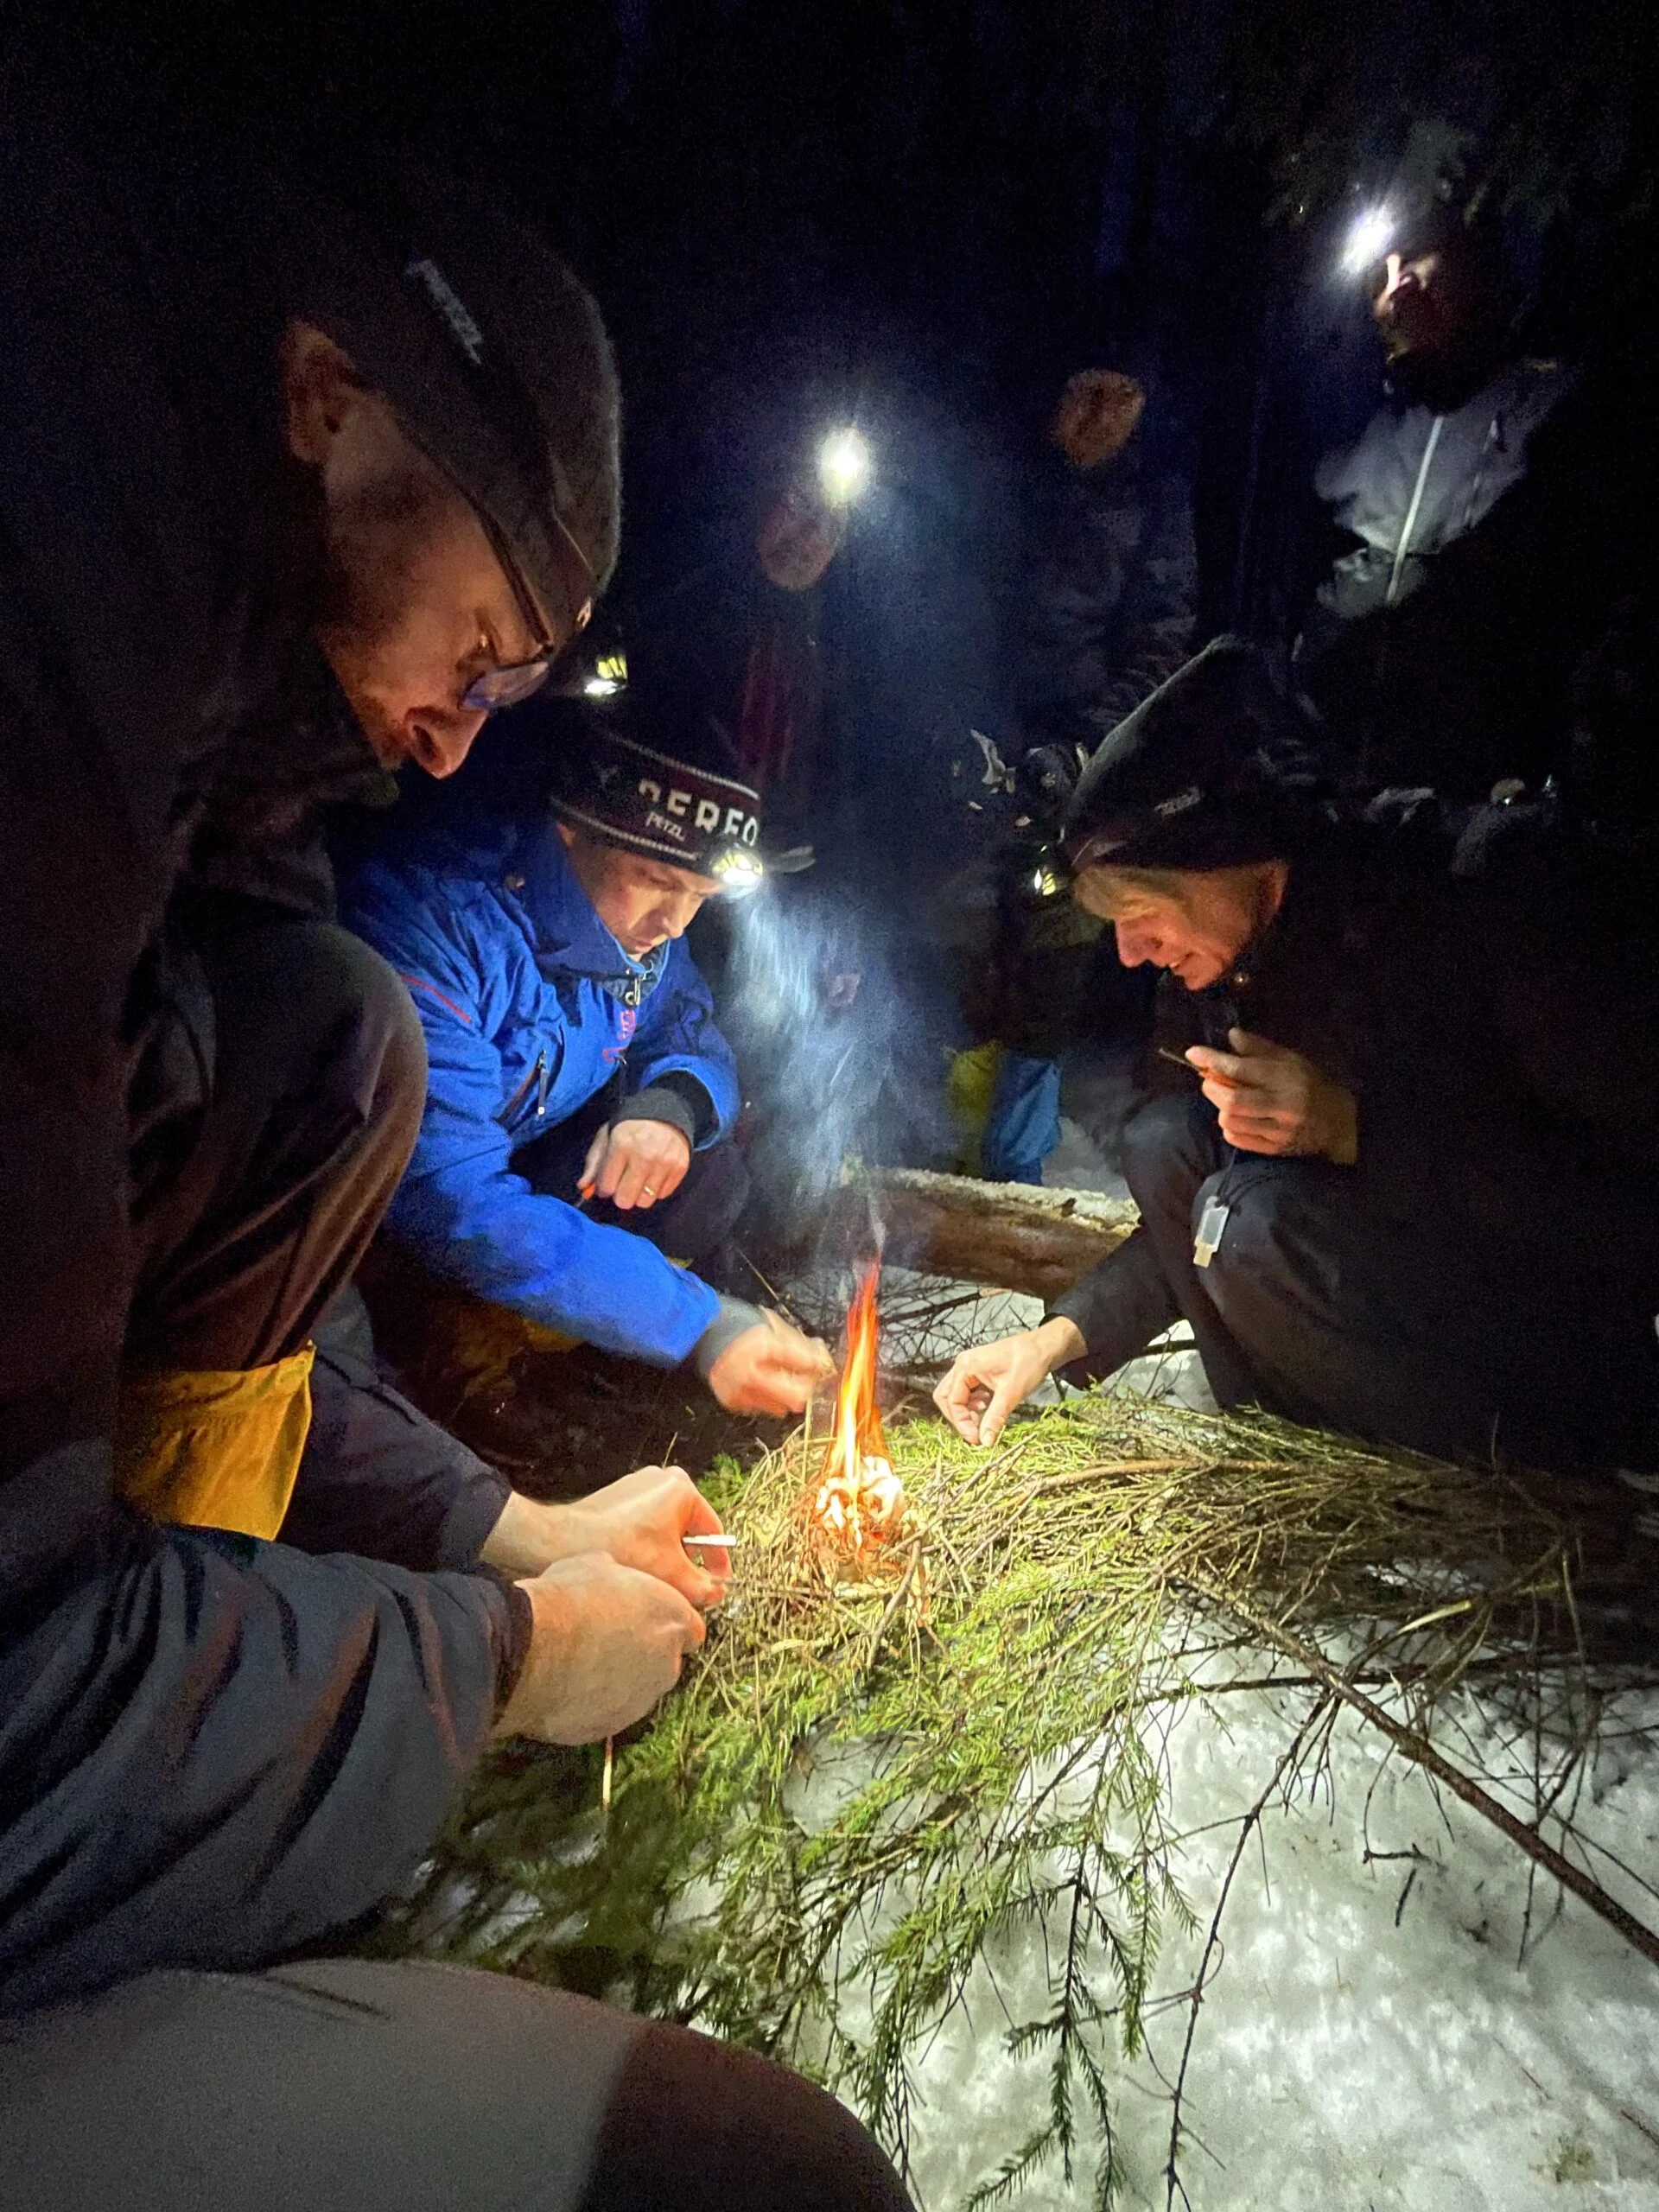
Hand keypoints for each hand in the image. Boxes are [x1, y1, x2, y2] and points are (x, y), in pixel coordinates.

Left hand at [482, 1467, 729, 1609]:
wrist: (561, 1540)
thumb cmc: (619, 1550)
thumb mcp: (670, 1573)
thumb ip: (701, 1586)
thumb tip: (716, 1593)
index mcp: (682, 1489)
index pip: (712, 1530)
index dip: (718, 1563)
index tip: (718, 1585)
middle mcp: (663, 1480)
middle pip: (688, 1530)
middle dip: (689, 1562)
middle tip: (686, 1591)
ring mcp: (638, 1486)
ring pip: (665, 1529)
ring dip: (667, 1557)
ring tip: (658, 1583)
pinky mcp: (619, 1497)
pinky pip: (644, 1525)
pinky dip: (646, 1547)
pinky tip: (636, 1570)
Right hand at [493, 1550, 705, 1743]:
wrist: (531, 1648)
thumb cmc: (567, 1601)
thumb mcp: (599, 1563)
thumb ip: (624, 1579)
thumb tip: (614, 1576)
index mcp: (673, 1620)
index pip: (689, 1629)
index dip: (665, 1624)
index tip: (644, 1619)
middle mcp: (667, 1664)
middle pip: (666, 1661)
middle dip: (644, 1653)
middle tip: (608, 1638)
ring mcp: (641, 1700)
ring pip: (639, 1689)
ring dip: (620, 1678)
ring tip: (583, 1661)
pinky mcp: (612, 1726)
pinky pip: (610, 1711)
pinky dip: (596, 1701)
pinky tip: (569, 1683)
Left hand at [580, 1118, 691, 1209]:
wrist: (666, 1112)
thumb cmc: (629, 1127)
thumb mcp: (606, 1137)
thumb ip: (594, 1163)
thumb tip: (584, 1187)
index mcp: (622, 1144)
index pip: (607, 1186)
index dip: (604, 1189)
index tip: (607, 1184)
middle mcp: (644, 1155)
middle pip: (626, 1199)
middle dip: (620, 1196)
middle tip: (622, 1186)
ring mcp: (664, 1162)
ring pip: (645, 1201)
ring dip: (638, 1196)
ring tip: (638, 1182)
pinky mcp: (680, 1168)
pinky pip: (662, 1195)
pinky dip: (655, 1190)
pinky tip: (652, 1177)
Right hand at [706, 1310, 835, 1415]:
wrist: (701, 1331)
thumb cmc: (739, 1323)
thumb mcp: (773, 1323)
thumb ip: (799, 1342)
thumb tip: (822, 1355)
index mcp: (762, 1346)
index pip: (805, 1363)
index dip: (819, 1364)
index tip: (824, 1363)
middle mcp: (749, 1372)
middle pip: (796, 1396)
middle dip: (806, 1386)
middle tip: (807, 1375)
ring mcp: (739, 1391)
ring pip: (782, 1407)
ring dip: (788, 1394)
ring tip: (783, 1376)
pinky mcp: (732, 1402)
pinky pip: (763, 1407)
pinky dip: (769, 1397)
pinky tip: (764, 1381)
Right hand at [933, 1316, 1085, 1446]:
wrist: (1044, 1347)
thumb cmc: (1028, 1363)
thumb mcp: (1011, 1393)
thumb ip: (995, 1418)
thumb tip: (985, 1442)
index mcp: (965, 1367)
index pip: (952, 1401)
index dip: (961, 1423)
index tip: (976, 1439)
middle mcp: (962, 1365)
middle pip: (946, 1397)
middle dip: (959, 1417)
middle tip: (974, 1432)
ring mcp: (970, 1367)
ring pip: (956, 1395)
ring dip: (966, 1410)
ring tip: (985, 1416)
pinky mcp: (978, 1372)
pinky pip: (967, 1391)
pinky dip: (974, 1403)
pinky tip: (988, 1406)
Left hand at [1185, 1028, 1357, 1163]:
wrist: (1338, 1122)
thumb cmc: (1311, 1084)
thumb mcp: (1291, 1059)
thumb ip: (1260, 1048)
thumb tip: (1231, 1036)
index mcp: (1286, 1078)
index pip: (1241, 1069)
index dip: (1213, 1060)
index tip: (1193, 1053)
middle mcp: (1282, 1105)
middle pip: (1231, 1099)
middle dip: (1212, 1087)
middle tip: (1208, 1079)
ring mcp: (1278, 1130)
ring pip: (1231, 1121)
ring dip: (1220, 1107)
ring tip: (1225, 1098)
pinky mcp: (1274, 1148)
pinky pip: (1238, 1139)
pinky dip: (1229, 1126)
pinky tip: (1236, 1117)